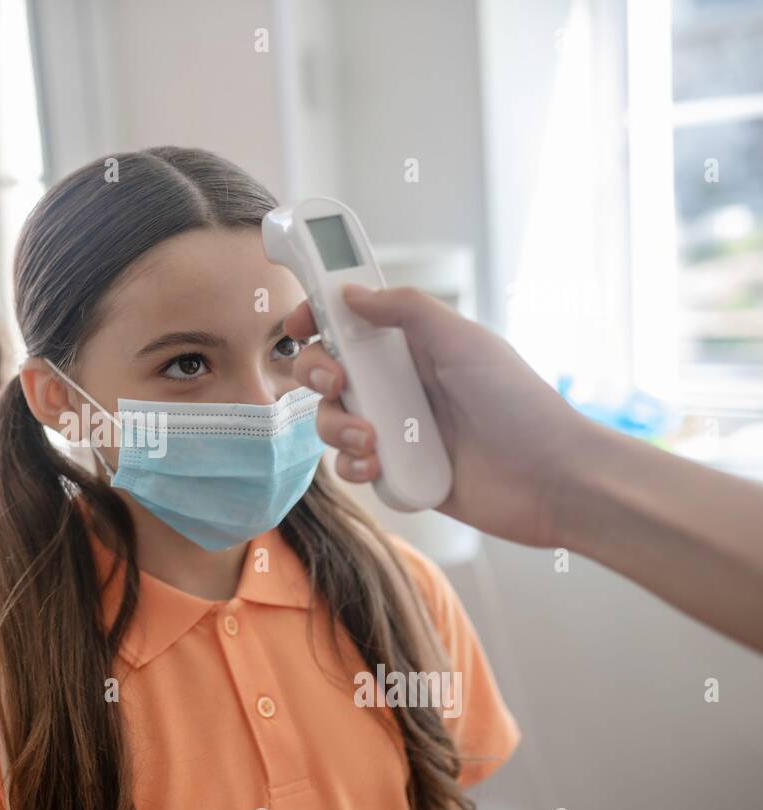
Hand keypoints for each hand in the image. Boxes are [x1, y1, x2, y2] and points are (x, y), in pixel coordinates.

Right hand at [287, 284, 594, 547]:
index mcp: (412, 346)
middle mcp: (399, 384)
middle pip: (328, 372)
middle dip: (319, 374)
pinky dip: (355, 466)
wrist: (549, 478)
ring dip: (338, 427)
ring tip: (373, 440)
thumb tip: (350, 292)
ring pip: (332, 421)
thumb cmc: (517, 403)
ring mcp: (396, 429)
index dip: (318, 320)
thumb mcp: (461, 340)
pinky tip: (379, 467)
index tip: (298, 325)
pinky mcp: (397, 472)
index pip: (350, 324)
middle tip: (338, 382)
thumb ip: (405, 309)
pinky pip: (351, 466)